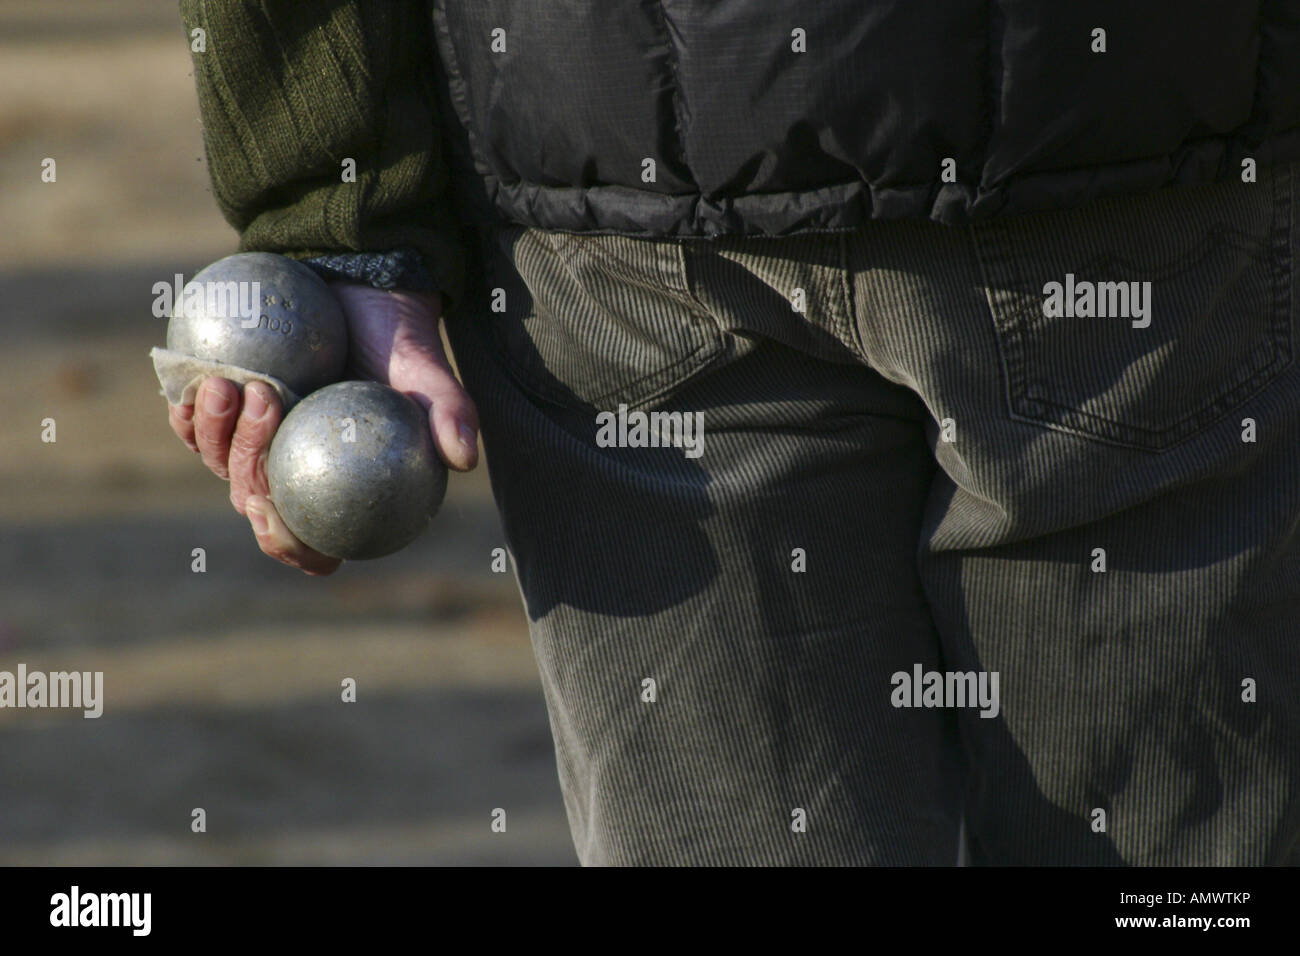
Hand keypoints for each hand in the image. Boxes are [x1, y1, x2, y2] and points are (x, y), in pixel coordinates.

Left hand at [167, 285, 477, 574]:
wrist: (360, 288)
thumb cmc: (399, 341)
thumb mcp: (428, 373)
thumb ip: (450, 413)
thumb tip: (464, 458)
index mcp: (341, 492)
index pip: (312, 547)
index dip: (290, 545)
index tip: (278, 512)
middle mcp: (294, 477)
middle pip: (256, 503)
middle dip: (248, 465)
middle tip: (266, 403)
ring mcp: (254, 445)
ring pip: (219, 462)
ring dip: (217, 431)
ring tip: (233, 382)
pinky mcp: (225, 408)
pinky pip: (195, 423)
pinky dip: (192, 410)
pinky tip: (200, 383)